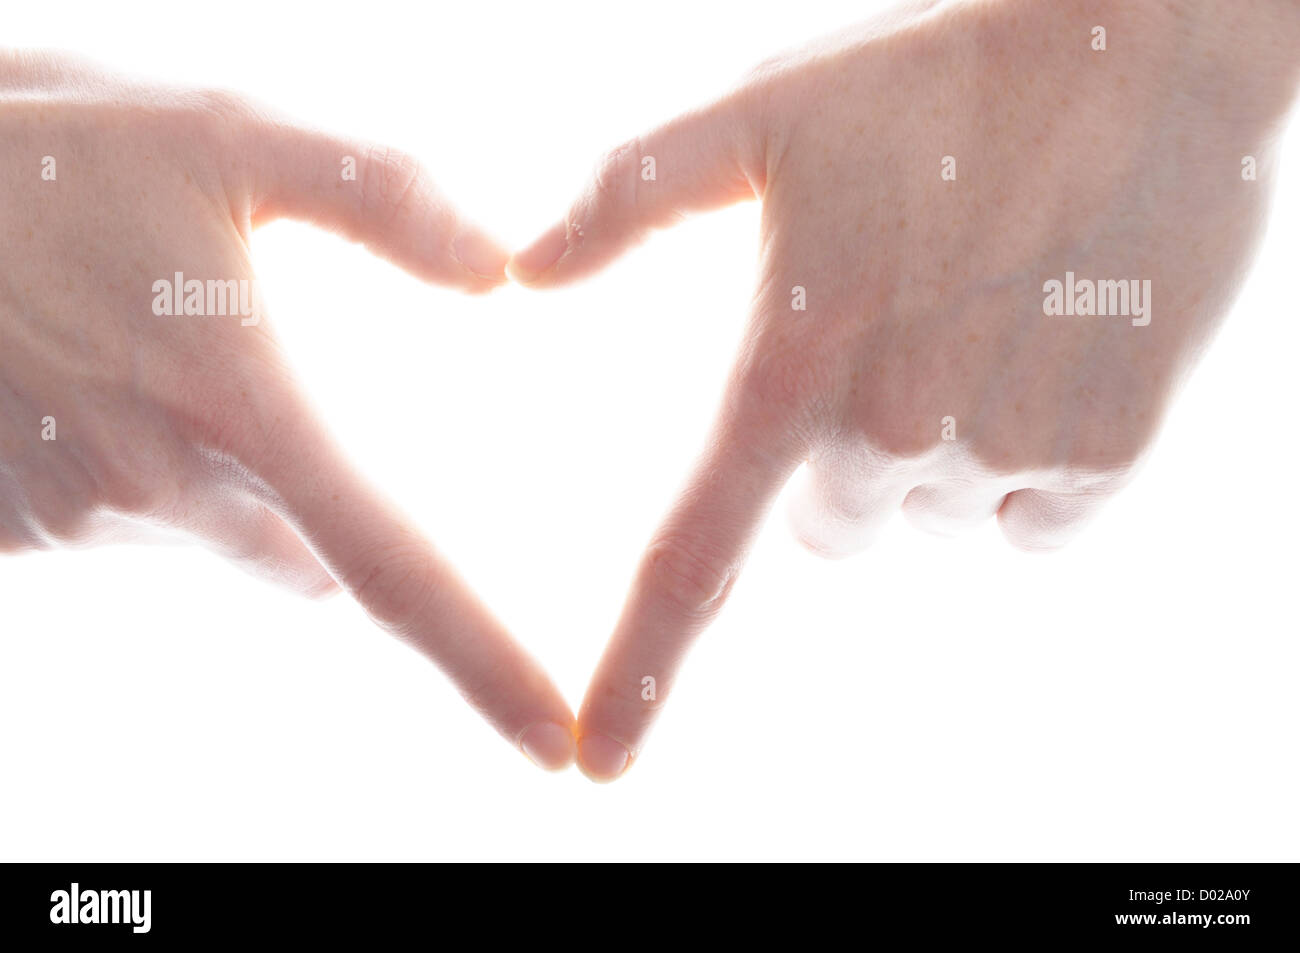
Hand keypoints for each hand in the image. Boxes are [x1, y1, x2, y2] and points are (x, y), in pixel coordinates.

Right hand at [0, 51, 575, 769]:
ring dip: (210, 475)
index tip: (550, 744)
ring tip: (141, 358)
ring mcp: (73, 518)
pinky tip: (76, 380)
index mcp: (242, 412)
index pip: (396, 568)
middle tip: (240, 390)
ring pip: (207, 530)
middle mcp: (161, 490)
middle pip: (302, 551)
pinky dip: (128, 471)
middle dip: (310, 510)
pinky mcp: (11, 527)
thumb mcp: (226, 137)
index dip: (484, 664)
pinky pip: (119, 523)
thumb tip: (499, 268)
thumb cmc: (49, 153)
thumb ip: (378, 198)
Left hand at [508, 0, 1299, 778]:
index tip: (600, 761)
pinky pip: (1038, 518)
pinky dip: (1032, 459)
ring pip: (933, 515)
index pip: (696, 550)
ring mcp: (1014, 443)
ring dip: (942, 449)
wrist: (1141, 44)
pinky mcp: (1113, 445)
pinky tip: (1048, 349)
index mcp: (797, 359)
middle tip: (898, 326)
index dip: (643, 666)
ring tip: (984, 315)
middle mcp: (899, 425)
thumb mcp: (762, 105)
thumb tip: (520, 272)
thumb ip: (632, 191)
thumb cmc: (931, 69)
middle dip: (841, 456)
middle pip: (829, 523)